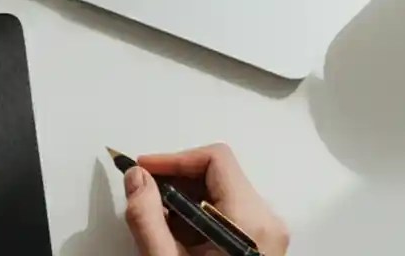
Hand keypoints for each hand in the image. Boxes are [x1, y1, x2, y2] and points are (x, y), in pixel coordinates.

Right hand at [124, 144, 288, 255]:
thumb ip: (148, 217)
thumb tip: (137, 179)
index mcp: (251, 221)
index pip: (215, 159)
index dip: (174, 159)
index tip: (143, 169)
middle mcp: (267, 222)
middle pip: (218, 173)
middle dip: (175, 181)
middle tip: (143, 195)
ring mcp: (266, 235)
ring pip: (221, 193)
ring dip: (184, 200)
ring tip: (157, 224)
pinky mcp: (260, 246)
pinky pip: (227, 213)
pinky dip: (197, 217)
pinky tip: (176, 239)